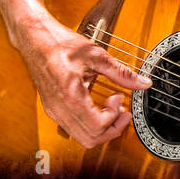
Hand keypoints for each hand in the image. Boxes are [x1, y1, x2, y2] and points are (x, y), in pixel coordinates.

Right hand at [18, 15, 151, 149]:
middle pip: (90, 139)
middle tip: (123, 111)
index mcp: (70, 97)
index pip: (97, 126)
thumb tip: (143, 83)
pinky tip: (98, 108)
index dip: (114, 118)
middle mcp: (59, 109)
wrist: (35, 39)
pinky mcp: (52, 110)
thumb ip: (122, 73)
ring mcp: (54, 112)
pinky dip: (90, 125)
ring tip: (112, 109)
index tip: (119, 99)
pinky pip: (74, 129)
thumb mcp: (97, 56)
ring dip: (101, 128)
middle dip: (112, 128)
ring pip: (82, 138)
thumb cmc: (61, 44)